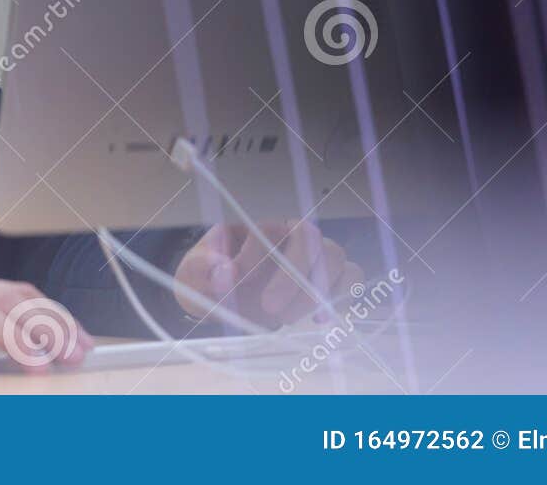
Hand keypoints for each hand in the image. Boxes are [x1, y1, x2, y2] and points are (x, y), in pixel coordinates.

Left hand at [173, 220, 360, 327]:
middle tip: (269, 307)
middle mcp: (292, 235)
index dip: (256, 255)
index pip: (268, 230)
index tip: (236, 281)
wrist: (225, 300)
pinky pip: (352, 278)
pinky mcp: (330, 280)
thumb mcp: (195, 272)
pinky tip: (319, 319)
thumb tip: (225, 272)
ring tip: (286, 317)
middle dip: (292, 276)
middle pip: (310, 240)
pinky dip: (342, 297)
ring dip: (316, 291)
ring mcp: (315, 256)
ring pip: (336, 258)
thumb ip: (204, 269)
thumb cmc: (211, 278)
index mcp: (258, 227)